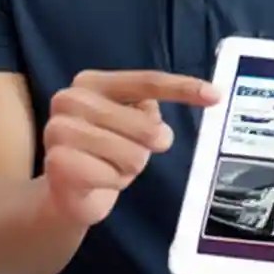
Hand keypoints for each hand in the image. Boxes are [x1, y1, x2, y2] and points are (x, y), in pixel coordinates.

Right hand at [41, 69, 220, 226]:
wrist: (66, 191)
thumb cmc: (104, 151)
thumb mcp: (128, 124)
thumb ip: (147, 115)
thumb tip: (160, 132)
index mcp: (90, 82)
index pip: (146, 82)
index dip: (182, 88)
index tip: (214, 95)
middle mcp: (70, 99)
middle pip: (145, 125)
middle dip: (145, 148)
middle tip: (124, 153)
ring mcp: (59, 129)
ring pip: (132, 155)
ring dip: (128, 168)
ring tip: (107, 166)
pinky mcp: (59, 162)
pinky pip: (113, 177)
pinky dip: (113, 184)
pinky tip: (94, 179)